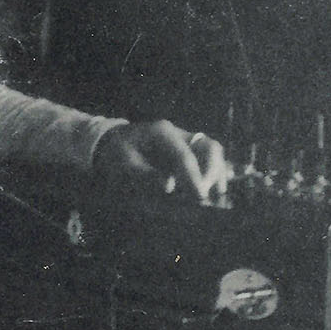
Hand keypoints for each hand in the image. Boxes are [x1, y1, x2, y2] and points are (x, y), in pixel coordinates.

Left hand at [93, 119, 229, 203]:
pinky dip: (214, 173)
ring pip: (213, 151)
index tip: (199, 196)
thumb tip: (169, 186)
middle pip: (208, 147)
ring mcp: (186, 140)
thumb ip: (144, 175)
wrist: (113, 142)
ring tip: (216, 194)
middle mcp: (179, 133)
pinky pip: (209, 158)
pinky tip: (215, 190)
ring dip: (217, 172)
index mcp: (162, 132)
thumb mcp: (124, 164)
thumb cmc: (117, 153)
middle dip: (211, 172)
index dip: (193, 177)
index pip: (184, 155)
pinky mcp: (189, 150)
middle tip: (205, 196)